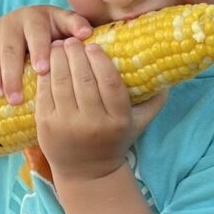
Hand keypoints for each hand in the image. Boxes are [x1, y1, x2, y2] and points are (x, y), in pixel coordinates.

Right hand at [0, 2, 93, 105]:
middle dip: (37, 54)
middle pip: (32, 36)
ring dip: (10, 75)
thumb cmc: (48, 40)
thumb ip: (76, 36)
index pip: (64, 20)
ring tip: (15, 99)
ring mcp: (5, 25)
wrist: (14, 34)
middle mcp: (27, 17)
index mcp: (52, 15)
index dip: (71, 30)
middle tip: (42, 74)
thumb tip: (89, 38)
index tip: (70, 49)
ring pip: (7, 49)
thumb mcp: (65, 35)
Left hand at [34, 40, 163, 182]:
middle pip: (83, 79)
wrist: (87, 173)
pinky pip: (44, 94)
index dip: (100, 60)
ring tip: (58, 46)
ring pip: (61, 83)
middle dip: (75, 54)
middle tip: (72, 40)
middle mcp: (92, 123)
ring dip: (58, 59)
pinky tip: (47, 63)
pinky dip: (45, 75)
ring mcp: (67, 125)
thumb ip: (154, 101)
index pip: (110, 83)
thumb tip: (169, 75)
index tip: (93, 45)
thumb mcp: (139, 124)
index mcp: (117, 120)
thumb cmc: (114, 141)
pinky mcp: (46, 126)